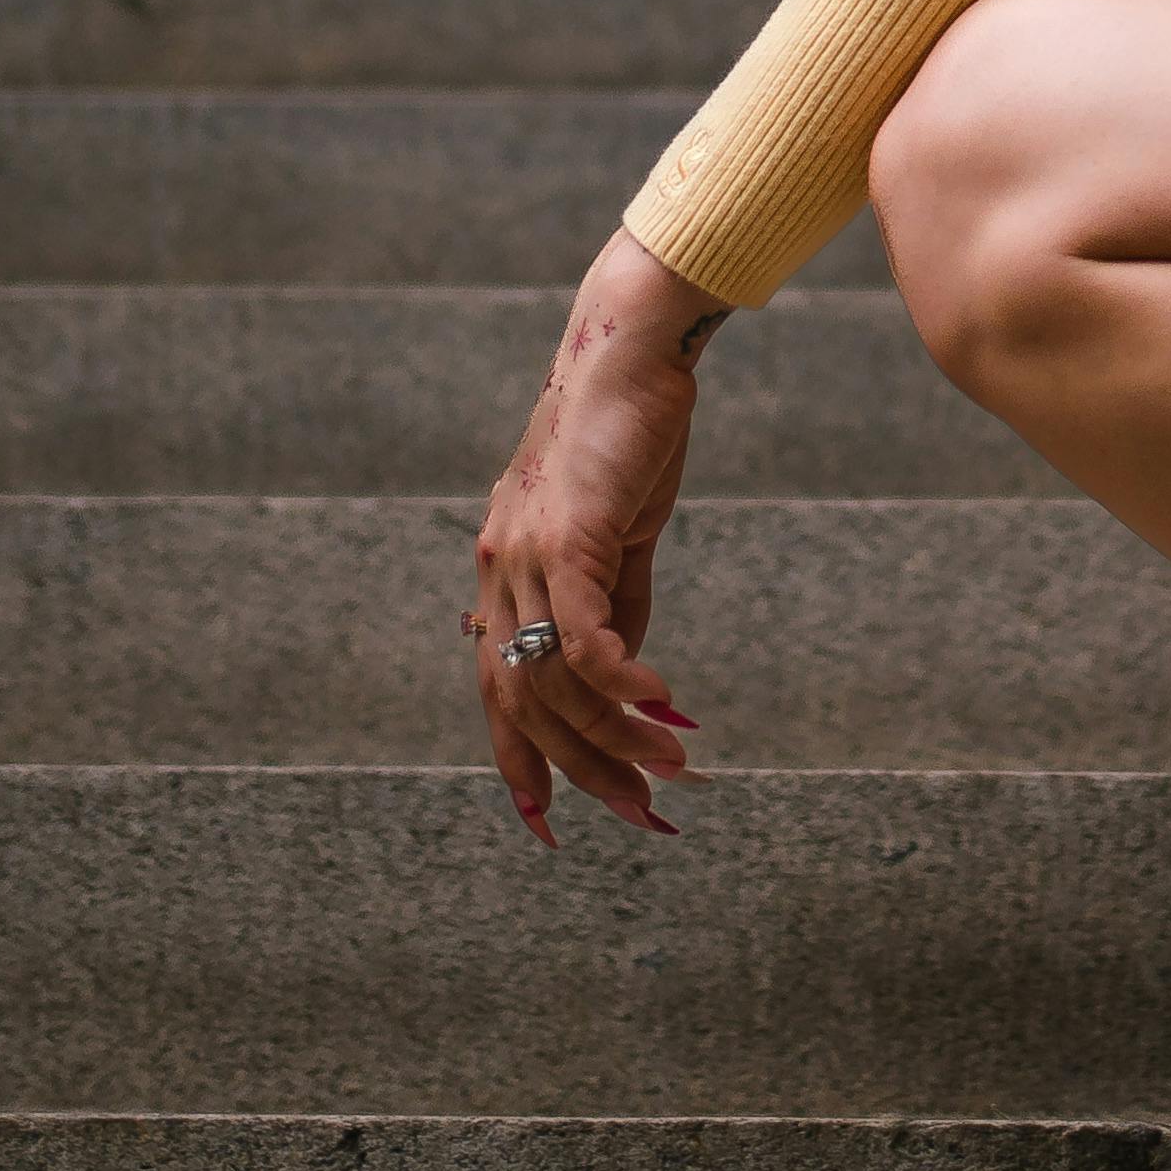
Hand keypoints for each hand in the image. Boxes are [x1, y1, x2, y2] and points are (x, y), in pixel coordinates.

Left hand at [470, 230, 715, 839]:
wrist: (628, 348)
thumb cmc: (626, 434)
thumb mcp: (619, 534)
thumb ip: (615, 602)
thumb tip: (627, 677)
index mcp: (505, 574)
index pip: (497, 690)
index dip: (520, 761)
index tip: (546, 823)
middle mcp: (501, 571)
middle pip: (528, 701)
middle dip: (583, 769)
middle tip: (642, 811)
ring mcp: (527, 554)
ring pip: (559, 679)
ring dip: (618, 734)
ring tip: (673, 767)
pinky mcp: (569, 534)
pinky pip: (586, 633)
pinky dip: (621, 680)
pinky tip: (665, 705)